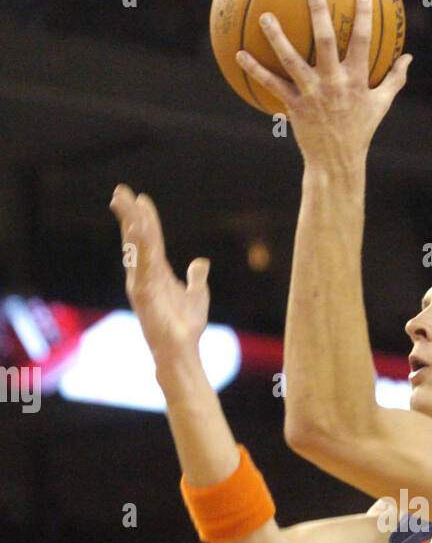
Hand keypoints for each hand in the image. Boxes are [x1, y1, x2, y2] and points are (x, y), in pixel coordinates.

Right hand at [109, 184, 209, 359]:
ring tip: (124, 202)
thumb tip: (200, 261)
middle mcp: (144, 275)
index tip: (141, 198)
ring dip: (131, 224)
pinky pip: (141, 267)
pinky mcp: (142, 295)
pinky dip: (139, 249)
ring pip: (136, 248)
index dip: (145, 219)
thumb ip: (196, 277)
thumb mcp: (197, 295)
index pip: (150, 240)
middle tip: (120, 190)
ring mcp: (141, 284)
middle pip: (135, 239)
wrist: (181, 351)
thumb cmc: (185, 327)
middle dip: (128, 214)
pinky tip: (137, 230)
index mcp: (156, 273)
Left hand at [236, 0, 411, 172]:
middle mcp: (334, 84)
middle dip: (319, 14)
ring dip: (277, 37)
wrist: (337, 162)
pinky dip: (255, 69)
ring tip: (265, 16)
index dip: (363, 18)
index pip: (362, 43)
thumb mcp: (381, 105)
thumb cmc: (360, 131)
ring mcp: (312, 94)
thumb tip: (409, 57)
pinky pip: (271, 84)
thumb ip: (395, 79)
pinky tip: (239, 54)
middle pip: (326, 43)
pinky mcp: (294, 105)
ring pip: (292, 60)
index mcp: (356, 81)